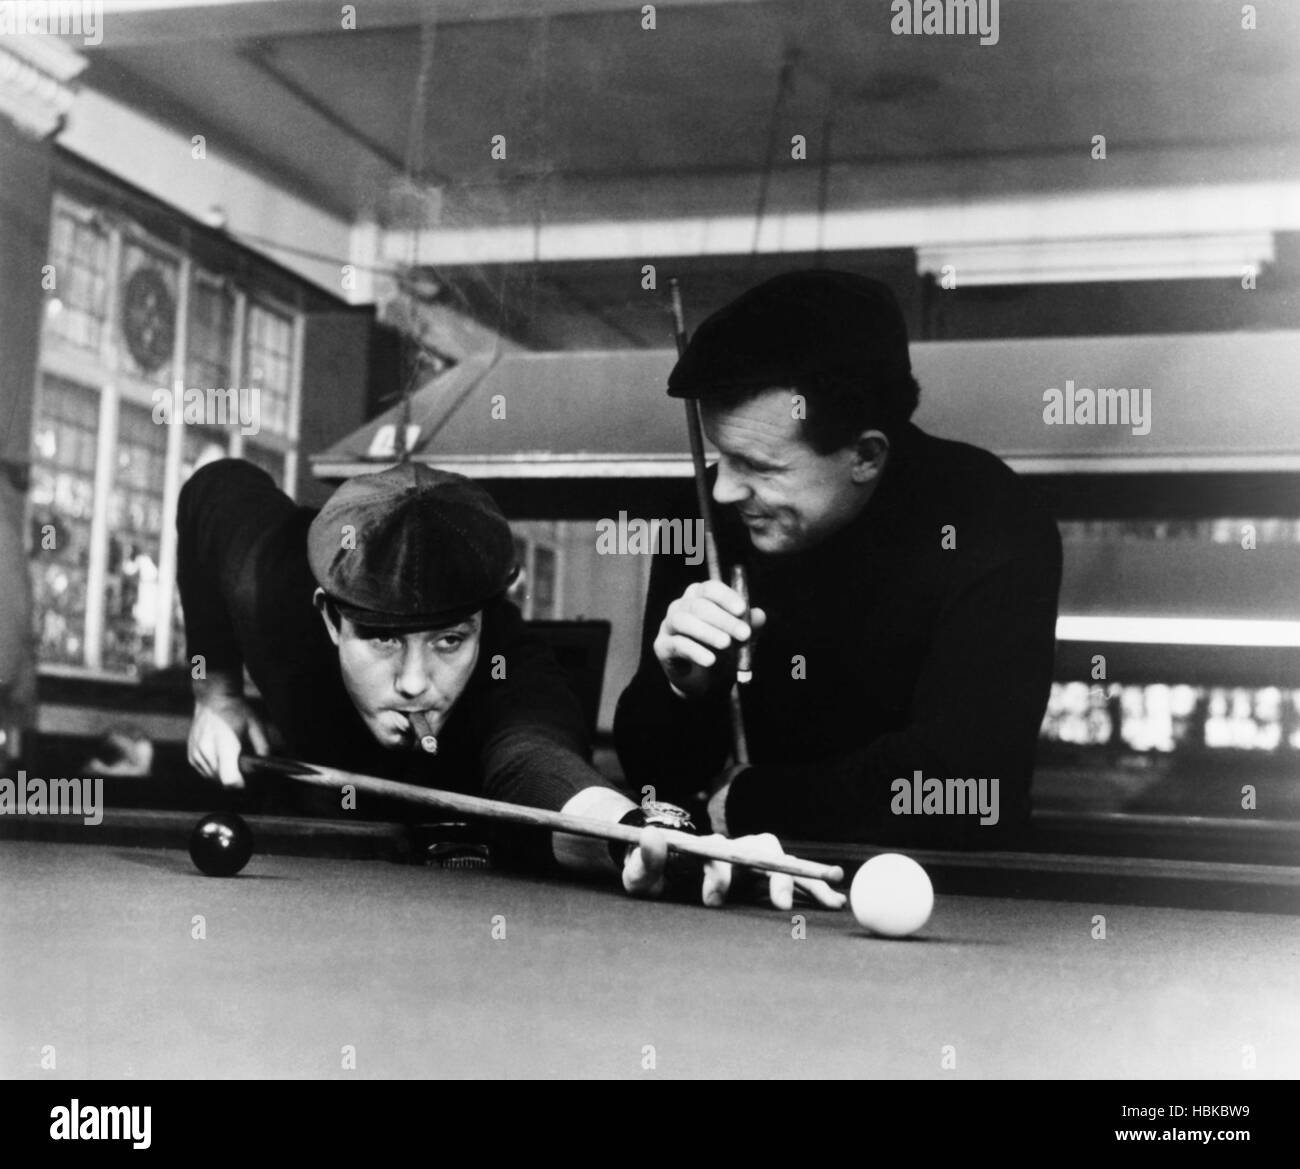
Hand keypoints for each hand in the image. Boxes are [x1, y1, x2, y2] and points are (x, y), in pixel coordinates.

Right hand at [187, 694, 269, 788]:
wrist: (213, 699)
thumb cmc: (237, 711)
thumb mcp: (256, 725)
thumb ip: (263, 747)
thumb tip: (262, 766)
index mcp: (224, 744)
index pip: (229, 778)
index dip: (240, 784)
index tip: (246, 779)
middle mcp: (207, 751)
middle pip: (222, 781)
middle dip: (235, 777)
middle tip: (243, 762)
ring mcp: (197, 754)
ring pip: (213, 778)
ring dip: (224, 774)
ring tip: (232, 755)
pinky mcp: (191, 756)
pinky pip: (205, 772)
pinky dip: (214, 769)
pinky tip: (221, 755)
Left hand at [622, 826, 844, 910]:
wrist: (663, 866)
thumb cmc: (652, 873)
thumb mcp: (639, 873)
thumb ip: (645, 859)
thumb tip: (652, 835)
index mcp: (703, 848)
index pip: (717, 852)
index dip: (718, 875)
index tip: (712, 901)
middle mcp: (731, 847)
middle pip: (759, 847)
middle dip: (774, 873)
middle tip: (779, 905)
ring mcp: (748, 859)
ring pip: (778, 857)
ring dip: (800, 877)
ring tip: (827, 898)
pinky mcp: (760, 875)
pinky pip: (791, 877)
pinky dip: (812, 888)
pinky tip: (834, 901)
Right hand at [652, 580, 765, 698]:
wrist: (704, 679)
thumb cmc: (723, 649)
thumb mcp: (741, 638)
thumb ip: (750, 625)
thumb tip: (759, 616)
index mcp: (700, 596)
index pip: (710, 588)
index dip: (726, 597)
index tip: (742, 610)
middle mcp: (681, 606)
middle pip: (698, 605)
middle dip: (723, 619)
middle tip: (744, 634)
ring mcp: (668, 625)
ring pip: (683, 621)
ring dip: (707, 632)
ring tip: (726, 644)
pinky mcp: (662, 646)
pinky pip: (677, 644)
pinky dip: (695, 652)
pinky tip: (710, 660)